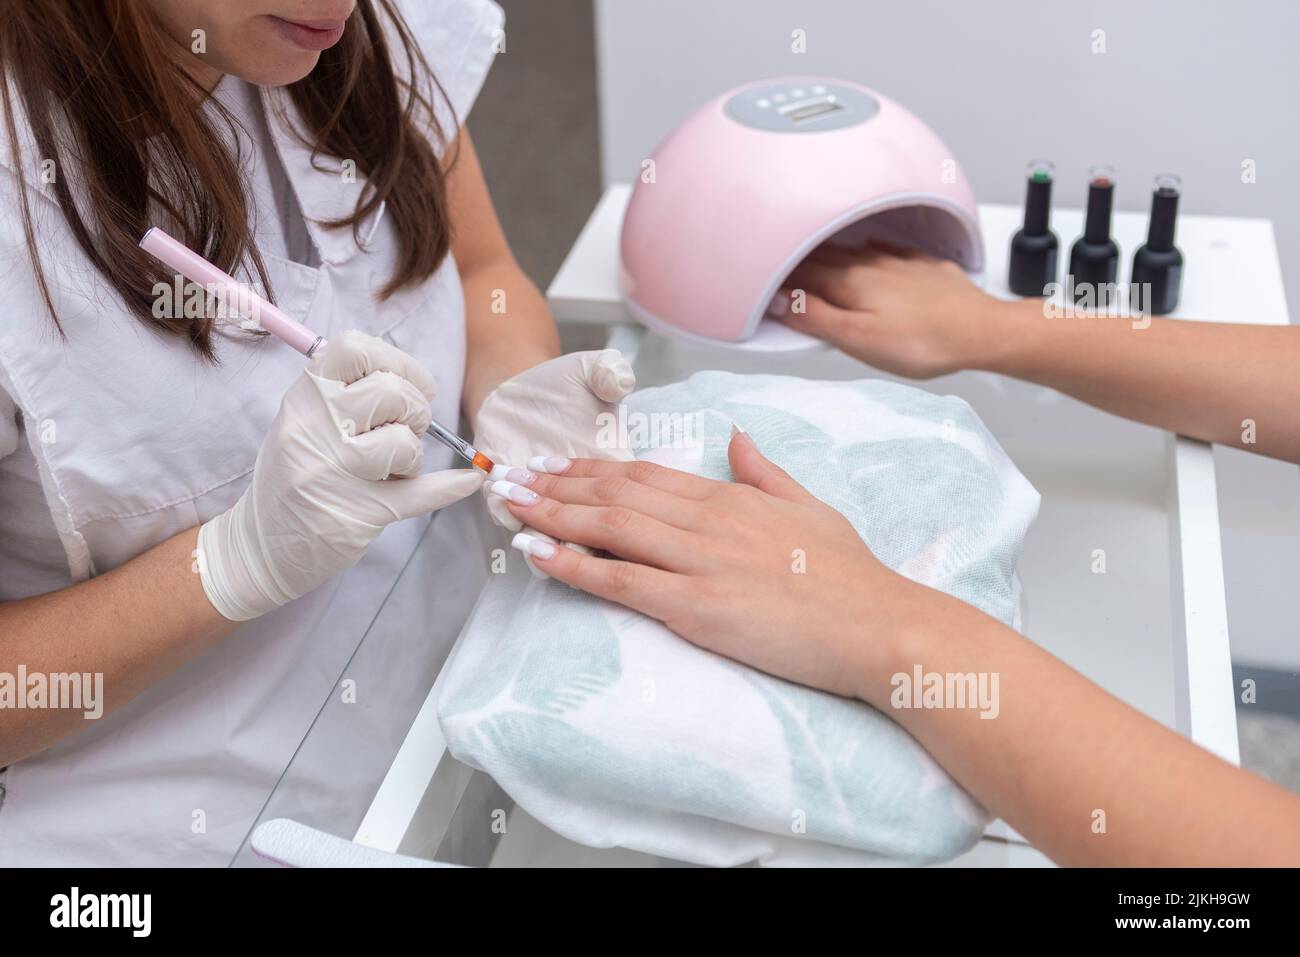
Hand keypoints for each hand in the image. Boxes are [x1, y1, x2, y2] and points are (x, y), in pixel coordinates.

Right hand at [198, 330, 481, 620]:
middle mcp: (313, 428)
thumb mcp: (305, 421)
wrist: (262, 546)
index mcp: (304, 397)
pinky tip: (467, 480)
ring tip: (396, 468)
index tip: (411, 384)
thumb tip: (411, 378)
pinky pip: (422, 493)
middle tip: (408, 430)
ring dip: (414, 455)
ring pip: (404, 442)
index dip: (398, 361)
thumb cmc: (295, 474)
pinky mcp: (357, 514)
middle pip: (391, 392)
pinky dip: (452, 486)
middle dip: (416, 409)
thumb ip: (347, 393)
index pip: (356, 348)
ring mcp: (333, 473)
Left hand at [472, 350, 635, 570]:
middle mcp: (585, 497)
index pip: (624, 501)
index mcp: (614, 469)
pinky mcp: (516, 506)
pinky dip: (509, 517)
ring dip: (537, 524)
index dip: (613, 506)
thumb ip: (609, 372)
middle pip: (590, 528)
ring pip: (553, 536)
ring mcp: (550, 505)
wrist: (514, 388)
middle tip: (548, 502)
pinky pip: (516, 524)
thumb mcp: (591, 369)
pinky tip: (503, 500)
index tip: (597, 500)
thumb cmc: (562, 382)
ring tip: (521, 502)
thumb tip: (620, 379)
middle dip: (569, 523)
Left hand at [493, 430, 931, 701]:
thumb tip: (738, 436)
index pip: (647, 475)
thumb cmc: (850, 575)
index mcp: (731, 497)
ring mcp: (699, 562)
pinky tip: (538, 552)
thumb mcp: (809, 505)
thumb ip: (765, 471)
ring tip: (510, 504)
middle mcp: (707, 521)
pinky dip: (573, 564)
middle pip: (617, 494)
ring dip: (552, 513)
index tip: (557, 464)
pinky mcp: (696, 606)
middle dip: (558, 485)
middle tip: (512, 477)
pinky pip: (620, 581)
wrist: (878, 625)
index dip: (594, 468)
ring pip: (610, 528)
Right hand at [775, 242, 1017, 377]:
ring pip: (855, 253)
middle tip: (782, 267)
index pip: (803, 275)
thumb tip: (783, 302)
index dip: (781, 279)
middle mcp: (872, 265)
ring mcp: (901, 263)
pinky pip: (890, 252)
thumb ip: (817, 319)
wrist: (981, 330)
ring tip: (816, 258)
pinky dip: (871, 253)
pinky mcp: (925, 267)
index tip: (764, 283)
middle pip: (826, 260)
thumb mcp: (859, 341)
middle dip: (801, 263)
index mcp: (850, 284)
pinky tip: (873, 253)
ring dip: (831, 255)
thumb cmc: (922, 342)